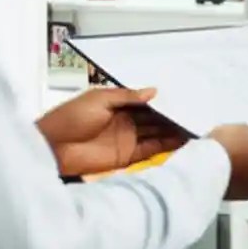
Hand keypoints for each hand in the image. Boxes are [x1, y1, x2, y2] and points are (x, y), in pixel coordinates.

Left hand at [37, 87, 185, 175]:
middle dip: (172, 117)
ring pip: (156, 135)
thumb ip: (127, 96)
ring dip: (173, 132)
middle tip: (195, 114)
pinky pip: (150, 150)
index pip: (146, 103)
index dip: (163, 102)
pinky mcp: (127, 157)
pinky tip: (180, 142)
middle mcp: (126, 122)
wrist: (52, 148)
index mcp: (117, 105)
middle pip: (154, 119)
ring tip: (194, 128)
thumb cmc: (70, 118)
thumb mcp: (99, 99)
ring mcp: (127, 140)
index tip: (183, 99)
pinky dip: (165, 147)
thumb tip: (154, 91)